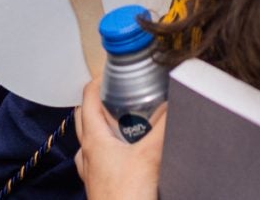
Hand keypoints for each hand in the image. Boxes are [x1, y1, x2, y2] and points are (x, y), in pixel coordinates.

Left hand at [73, 71, 165, 199]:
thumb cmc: (127, 197)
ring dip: (103, 128)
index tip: (111, 72)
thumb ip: (163, 127)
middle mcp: (87, 154)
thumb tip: (172, 103)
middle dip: (100, 104)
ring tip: (124, 124)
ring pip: (91, 141)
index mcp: (93, 140)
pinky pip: (99, 161)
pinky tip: (125, 156)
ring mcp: (92, 172)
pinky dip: (108, 151)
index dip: (98, 82)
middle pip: (86, 118)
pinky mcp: (100, 187)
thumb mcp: (150, 156)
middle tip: (120, 96)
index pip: (88, 99)